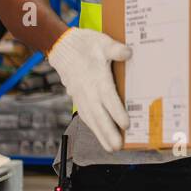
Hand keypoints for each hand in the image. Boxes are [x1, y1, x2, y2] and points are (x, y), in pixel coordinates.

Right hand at [47, 28, 131, 151]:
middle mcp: (88, 92)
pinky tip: (100, 135)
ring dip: (101, 135)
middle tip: (118, 147)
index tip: (126, 125)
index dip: (117, 112)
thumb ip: (115, 49)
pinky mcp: (77, 98)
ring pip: (91, 119)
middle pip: (99, 115)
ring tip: (111, 148)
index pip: (108, 98)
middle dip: (108, 132)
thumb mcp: (102, 42)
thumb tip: (128, 53)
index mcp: (97, 79)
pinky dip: (93, 127)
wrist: (62, 47)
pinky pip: (85, 116)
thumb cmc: (85, 45)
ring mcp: (81, 97)